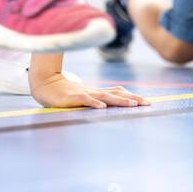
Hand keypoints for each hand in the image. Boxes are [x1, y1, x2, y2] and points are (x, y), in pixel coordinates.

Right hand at [30, 71, 149, 108]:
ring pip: (105, 97)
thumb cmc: (64, 92)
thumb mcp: (82, 96)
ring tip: (132, 105)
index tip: (146, 100)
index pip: (118, 92)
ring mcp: (84, 94)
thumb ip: (95, 99)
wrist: (44, 83)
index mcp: (96, 92)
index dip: (132, 96)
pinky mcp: (73, 98)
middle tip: (147, 103)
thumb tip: (107, 104)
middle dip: (132, 99)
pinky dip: (94, 103)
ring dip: (119, 101)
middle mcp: (93, 92)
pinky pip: (86, 101)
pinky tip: (102, 108)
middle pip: (116, 94)